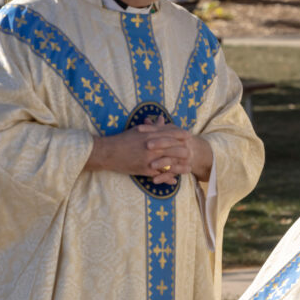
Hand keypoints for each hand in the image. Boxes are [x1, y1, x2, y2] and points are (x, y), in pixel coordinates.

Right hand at [85, 116, 210, 184]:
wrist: (108, 152)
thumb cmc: (122, 140)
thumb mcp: (137, 130)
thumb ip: (151, 126)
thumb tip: (161, 119)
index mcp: (150, 134)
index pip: (170, 133)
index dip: (181, 134)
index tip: (188, 136)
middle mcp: (152, 145)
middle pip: (174, 147)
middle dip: (184, 149)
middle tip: (191, 151)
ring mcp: (149, 158)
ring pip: (170, 161)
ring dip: (180, 165)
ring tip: (188, 167)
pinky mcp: (145, 169)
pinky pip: (160, 173)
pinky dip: (168, 177)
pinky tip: (175, 179)